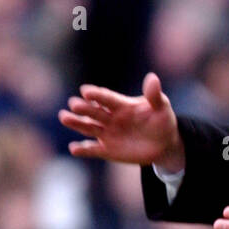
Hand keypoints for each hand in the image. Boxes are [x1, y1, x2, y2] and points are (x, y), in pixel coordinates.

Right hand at [58, 72, 184, 170]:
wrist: (164, 144)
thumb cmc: (162, 121)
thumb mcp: (162, 108)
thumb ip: (154, 96)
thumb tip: (152, 78)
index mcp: (121, 105)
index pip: (107, 98)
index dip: (97, 95)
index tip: (86, 91)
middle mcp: (110, 118)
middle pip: (94, 112)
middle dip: (84, 108)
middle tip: (74, 104)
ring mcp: (107, 134)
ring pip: (89, 127)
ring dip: (76, 123)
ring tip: (64, 117)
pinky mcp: (107, 150)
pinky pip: (93, 149)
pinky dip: (83, 149)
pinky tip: (73, 148)